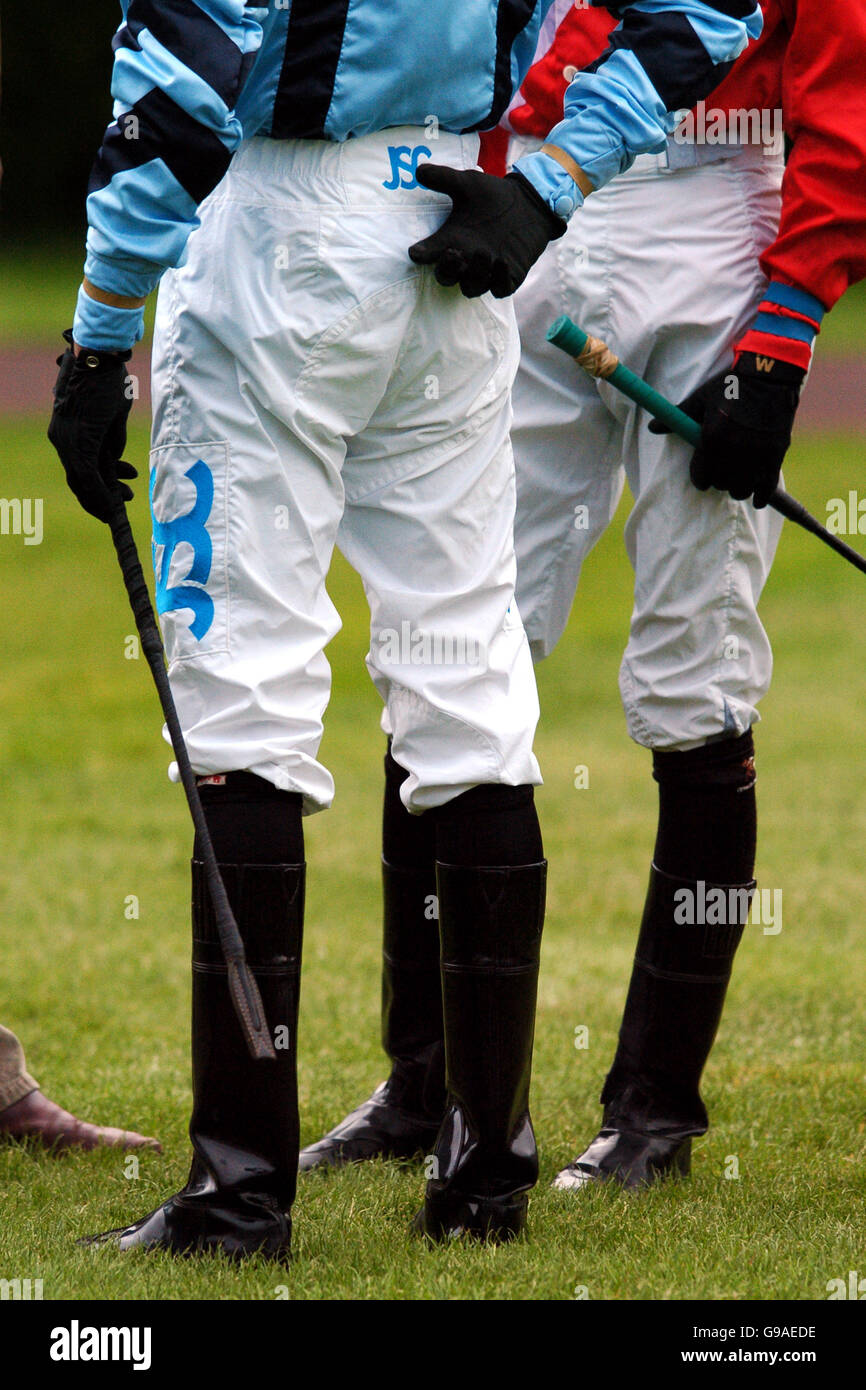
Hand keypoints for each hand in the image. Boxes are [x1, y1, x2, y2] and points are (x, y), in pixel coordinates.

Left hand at [48, 331, 137, 522]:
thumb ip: (112, 439)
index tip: (113, 496)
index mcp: (67, 432)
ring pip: (81, 480)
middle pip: (77, 479)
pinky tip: (117, 499)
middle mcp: (61, 438)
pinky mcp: (79, 440)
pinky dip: (102, 490)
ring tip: (125, 501)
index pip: (77, 468)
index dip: (94, 487)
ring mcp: (67, 440)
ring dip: (104, 495)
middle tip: (120, 505)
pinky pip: (88, 474)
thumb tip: (114, 459)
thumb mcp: (113, 415)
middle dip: (100, 497)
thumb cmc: (108, 379)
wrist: (100, 359)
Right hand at [408, 166, 566, 298]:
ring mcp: (486, 271)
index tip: (417, 252)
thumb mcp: (468, 183)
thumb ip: (444, 178)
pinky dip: (498, 281)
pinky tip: (501, 262)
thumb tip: (418, 170)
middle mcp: (466, 260)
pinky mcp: (508, 277)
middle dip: (447, 270)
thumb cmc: (493, 195)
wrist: (528, 203)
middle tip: (452, 254)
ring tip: (483, 252)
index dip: (422, 255)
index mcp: (451, 241)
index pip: (429, 254)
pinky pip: (499, 289)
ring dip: (474, 275)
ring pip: (472, 288)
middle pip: (447, 278)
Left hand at [650, 353, 804, 507]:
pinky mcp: (775, 454)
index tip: (703, 477)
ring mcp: (755, 454)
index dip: (701, 479)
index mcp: (711, 438)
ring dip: (738, 489)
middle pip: (721, 485)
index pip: (701, 478)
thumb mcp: (700, 399)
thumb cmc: (730, 386)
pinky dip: (760, 497)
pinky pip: (766, 488)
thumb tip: (652, 427)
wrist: (769, 375)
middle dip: (719, 482)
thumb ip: (677, 417)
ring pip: (742, 490)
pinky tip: (756, 500)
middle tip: (722, 474)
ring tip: (739, 482)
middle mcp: (732, 450)